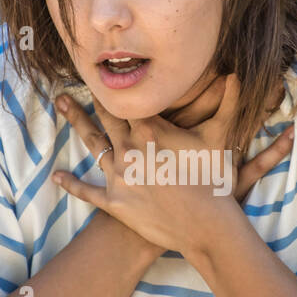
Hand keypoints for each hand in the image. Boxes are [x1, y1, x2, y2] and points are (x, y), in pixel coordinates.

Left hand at [51, 74, 294, 255]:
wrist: (205, 226)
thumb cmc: (214, 182)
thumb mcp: (220, 139)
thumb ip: (229, 104)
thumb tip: (238, 75)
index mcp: (151, 130)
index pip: (129, 102)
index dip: (117, 86)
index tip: (103, 70)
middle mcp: (129, 149)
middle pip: (105, 117)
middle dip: (88, 99)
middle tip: (68, 86)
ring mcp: (119, 176)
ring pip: (92, 144)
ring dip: (76, 123)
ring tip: (61, 106)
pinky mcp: (114, 202)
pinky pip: (87, 191)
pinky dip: (71, 183)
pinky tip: (57, 176)